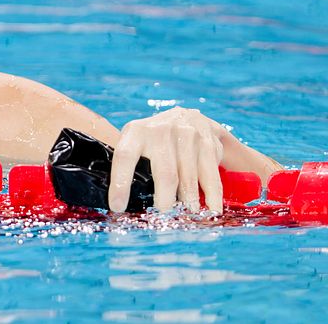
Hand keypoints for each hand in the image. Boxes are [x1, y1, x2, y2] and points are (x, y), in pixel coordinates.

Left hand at [109, 107, 227, 213]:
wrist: (188, 117)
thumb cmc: (154, 138)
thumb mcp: (135, 140)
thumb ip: (128, 163)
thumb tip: (117, 201)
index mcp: (136, 132)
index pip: (124, 157)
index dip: (120, 183)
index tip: (118, 206)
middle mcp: (161, 131)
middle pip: (164, 173)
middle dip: (164, 198)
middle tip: (163, 213)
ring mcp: (186, 134)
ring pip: (188, 177)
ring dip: (189, 200)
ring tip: (187, 214)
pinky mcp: (207, 142)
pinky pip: (210, 174)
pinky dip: (212, 195)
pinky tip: (212, 209)